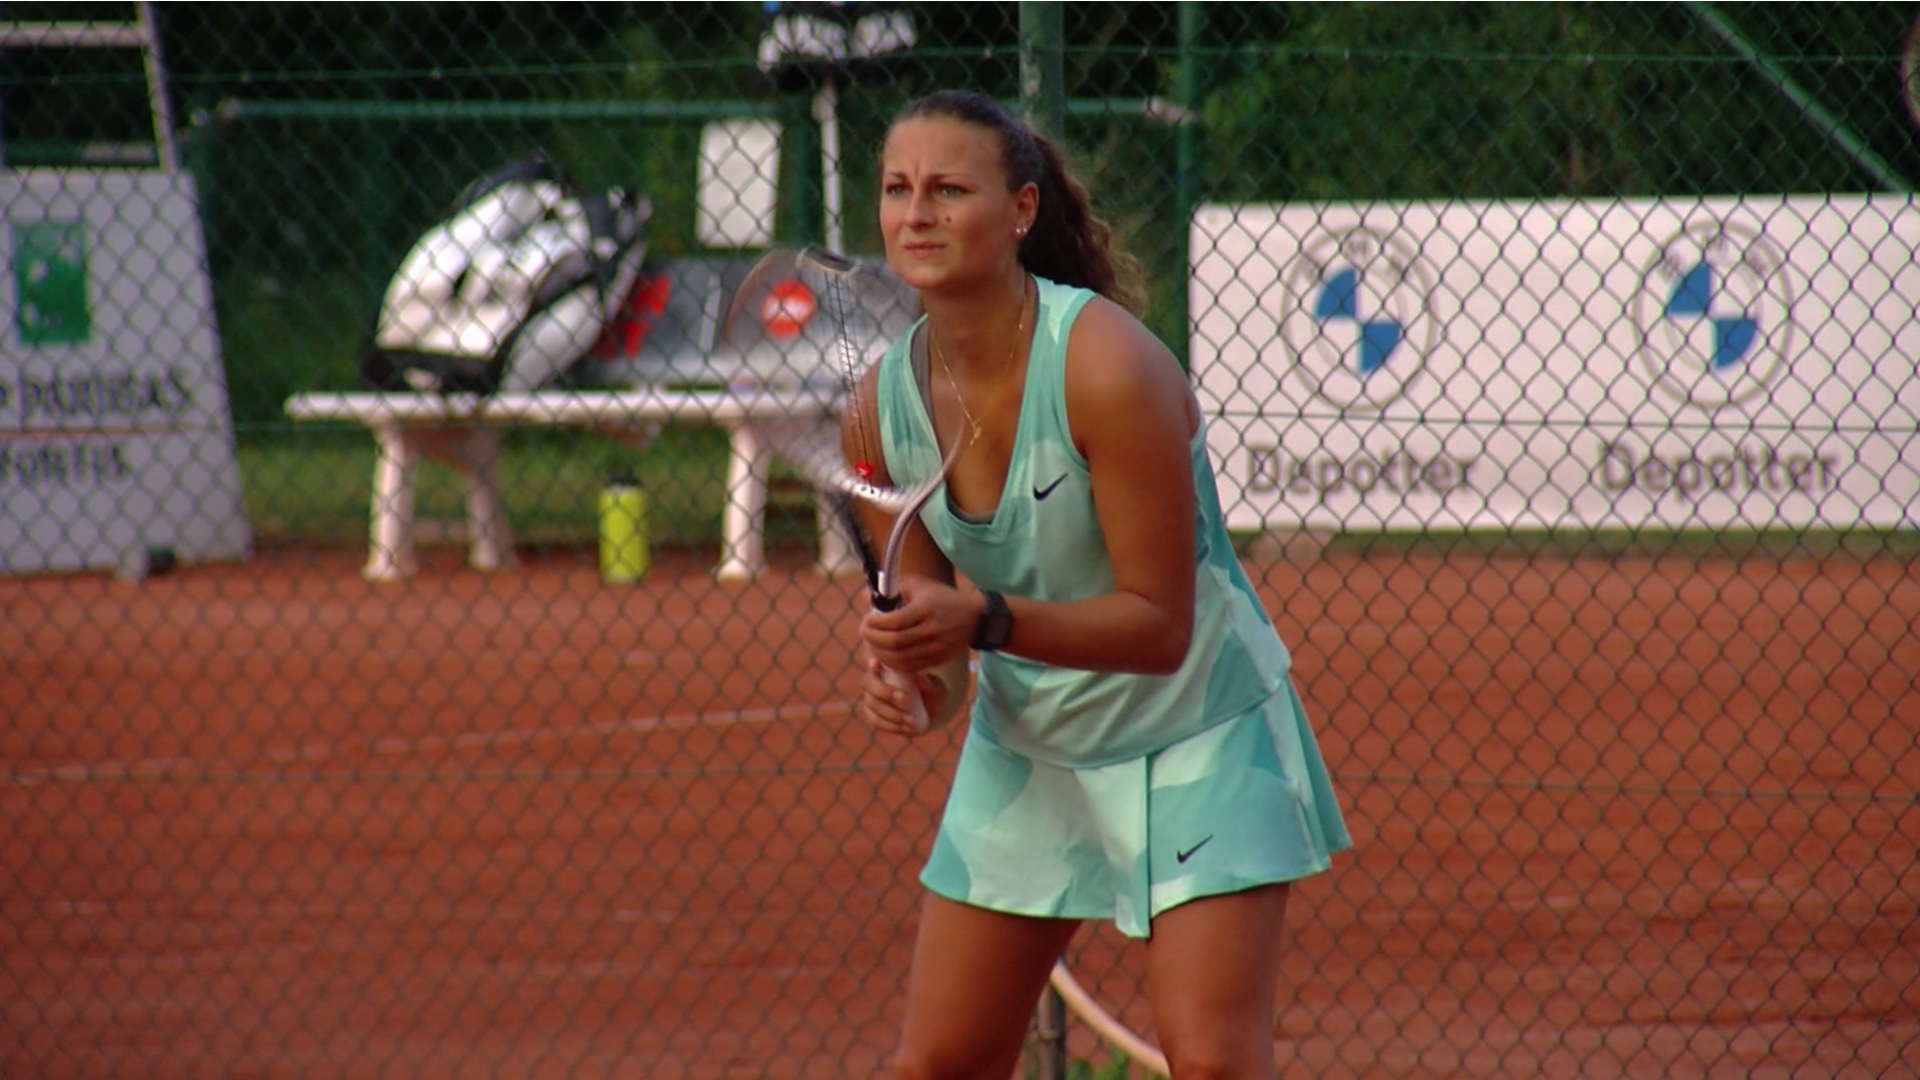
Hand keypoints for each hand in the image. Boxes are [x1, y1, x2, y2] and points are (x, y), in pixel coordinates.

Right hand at [854, 654, 944, 736]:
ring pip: (871, 704)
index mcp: (887, 666)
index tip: (876, 663)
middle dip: (884, 691)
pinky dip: (890, 726)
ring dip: (891, 713)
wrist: (931, 713)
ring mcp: (870, 699)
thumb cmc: (932, 693)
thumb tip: (919, 678)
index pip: (874, 662)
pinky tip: (905, 727)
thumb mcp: (936, 688)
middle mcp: (874, 680)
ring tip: (912, 719)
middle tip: (903, 698)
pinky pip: (874, 721)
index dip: (872, 664)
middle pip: (868, 683)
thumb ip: (929, 684)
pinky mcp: (872, 717)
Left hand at [861, 574, 976, 672]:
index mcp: (926, 609)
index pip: (895, 621)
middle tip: (865, 631)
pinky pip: (909, 667)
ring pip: (899, 658)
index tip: (866, 619)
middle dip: (873, 638)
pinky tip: (885, 654)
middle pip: (894, 642)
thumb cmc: (942, 598)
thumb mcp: (920, 585)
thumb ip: (892, 588)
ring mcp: (935, 648)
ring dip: (880, 653)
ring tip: (872, 643)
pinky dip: (893, 663)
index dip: (875, 623)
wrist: (974, 617)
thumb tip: (864, 596)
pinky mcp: (937, 660)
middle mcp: (931, 630)